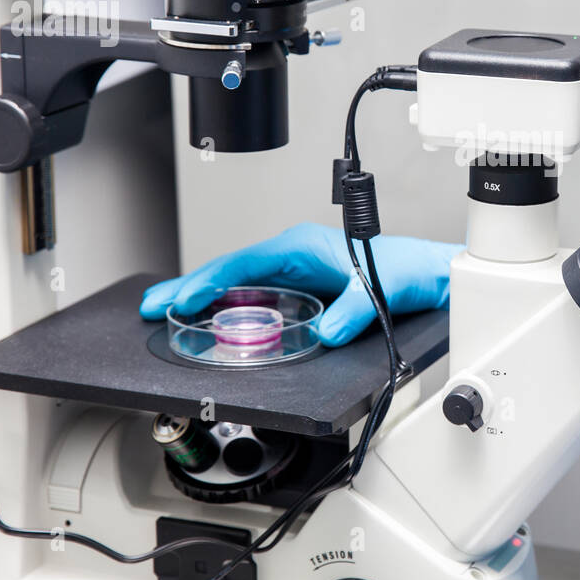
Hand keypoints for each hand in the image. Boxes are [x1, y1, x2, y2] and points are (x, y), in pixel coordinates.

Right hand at [139, 222, 462, 345]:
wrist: (429, 276)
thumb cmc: (405, 270)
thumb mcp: (377, 289)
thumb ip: (351, 311)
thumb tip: (326, 331)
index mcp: (301, 247)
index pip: (241, 265)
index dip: (207, 283)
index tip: (180, 301)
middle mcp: (293, 256)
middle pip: (229, 273)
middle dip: (188, 288)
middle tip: (150, 307)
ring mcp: (295, 272)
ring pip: (238, 284)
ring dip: (203, 298)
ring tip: (166, 313)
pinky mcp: (302, 288)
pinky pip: (254, 296)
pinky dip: (227, 306)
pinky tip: (209, 320)